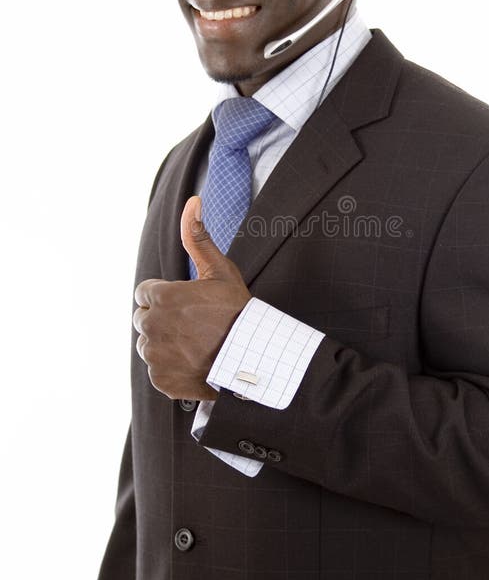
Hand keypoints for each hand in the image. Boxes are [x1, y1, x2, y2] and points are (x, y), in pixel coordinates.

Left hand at [133, 195, 251, 399]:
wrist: (252, 358)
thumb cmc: (237, 312)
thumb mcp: (220, 271)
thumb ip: (198, 236)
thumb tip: (193, 200)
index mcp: (161, 297)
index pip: (144, 293)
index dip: (166, 296)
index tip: (187, 304)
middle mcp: (151, 326)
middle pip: (144, 318)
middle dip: (163, 318)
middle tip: (194, 324)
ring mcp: (154, 355)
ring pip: (149, 344)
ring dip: (165, 342)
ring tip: (195, 343)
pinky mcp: (160, 379)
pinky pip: (157, 369)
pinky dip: (171, 367)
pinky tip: (195, 361)